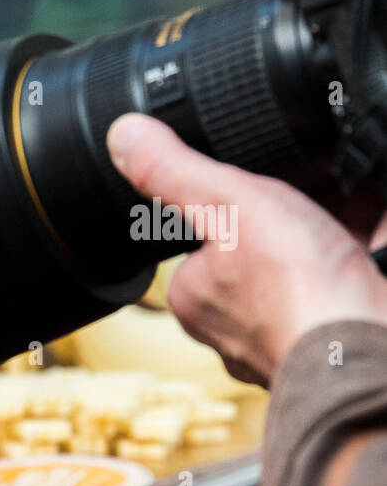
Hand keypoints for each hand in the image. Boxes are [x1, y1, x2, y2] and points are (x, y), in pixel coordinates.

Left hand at [107, 113, 386, 384]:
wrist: (369, 349)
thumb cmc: (295, 290)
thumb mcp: (226, 205)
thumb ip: (175, 172)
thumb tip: (124, 136)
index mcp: (194, 296)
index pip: (199, 239)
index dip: (229, 205)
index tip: (257, 188)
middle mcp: (233, 325)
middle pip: (256, 252)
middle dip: (285, 222)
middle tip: (312, 194)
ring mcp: (287, 334)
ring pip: (303, 271)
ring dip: (327, 237)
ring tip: (347, 209)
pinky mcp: (334, 335)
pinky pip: (345, 284)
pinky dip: (363, 257)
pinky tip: (375, 237)